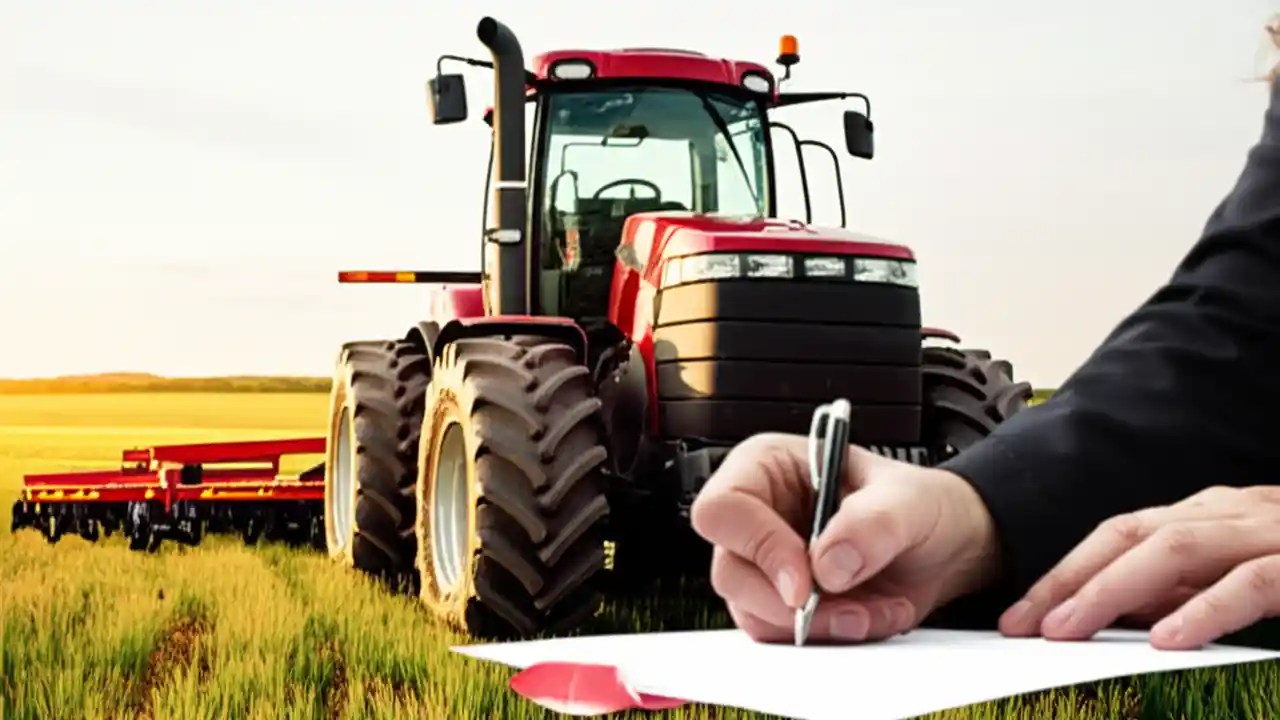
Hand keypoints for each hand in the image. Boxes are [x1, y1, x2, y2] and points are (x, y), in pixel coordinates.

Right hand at [689, 433, 1002, 643]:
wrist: (944, 545)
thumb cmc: (917, 503)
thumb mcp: (908, 500)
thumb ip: (871, 524)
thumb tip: (827, 565)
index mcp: (767, 467)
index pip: (723, 509)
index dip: (757, 547)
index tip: (805, 581)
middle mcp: (757, 515)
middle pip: (730, 571)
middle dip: (791, 603)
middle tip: (848, 609)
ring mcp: (765, 564)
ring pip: (752, 612)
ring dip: (817, 626)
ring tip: (873, 611)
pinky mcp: (782, 603)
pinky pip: (781, 636)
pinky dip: (828, 638)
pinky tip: (868, 618)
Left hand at [998, 485, 1279, 648]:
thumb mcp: (1246, 572)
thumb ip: (1190, 588)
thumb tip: (1125, 617)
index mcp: (1214, 515)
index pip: (1120, 534)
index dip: (1065, 571)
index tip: (1018, 615)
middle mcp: (1235, 512)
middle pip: (1130, 534)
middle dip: (1068, 579)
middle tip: (1020, 626)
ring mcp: (1273, 531)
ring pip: (1176, 548)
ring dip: (1112, 590)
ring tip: (1066, 630)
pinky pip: (1254, 582)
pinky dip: (1206, 608)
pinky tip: (1167, 637)